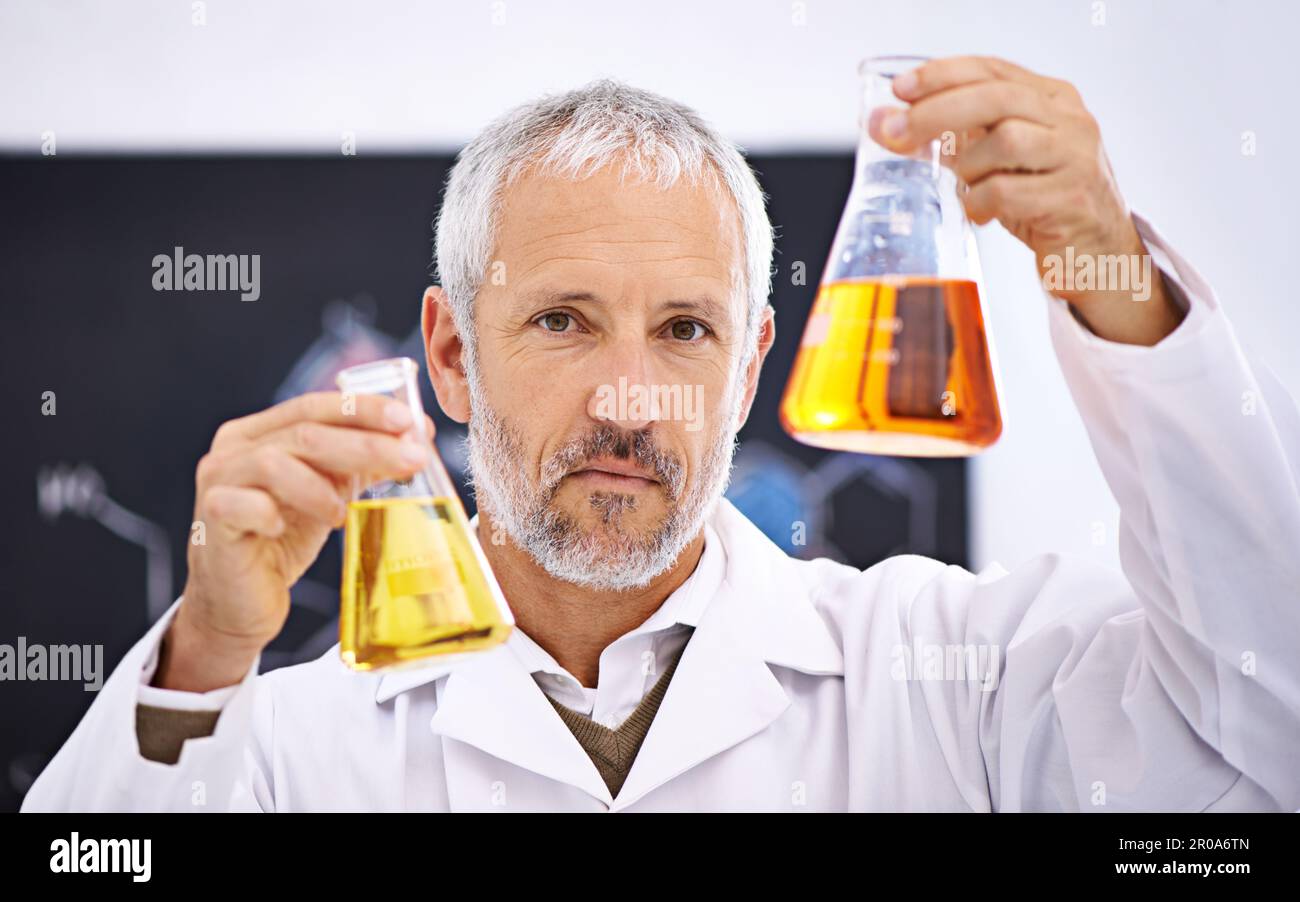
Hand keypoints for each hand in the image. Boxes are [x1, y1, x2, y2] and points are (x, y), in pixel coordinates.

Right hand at [155, 391, 435, 691]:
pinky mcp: (211, 518)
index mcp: (261, 432)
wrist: (241, 603)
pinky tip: (283, 529)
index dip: (363, 409)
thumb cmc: (282, 541)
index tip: (410, 422)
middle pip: (305, 432)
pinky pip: (242, 505)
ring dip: (319, 487)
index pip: (315, 406)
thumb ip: (363, 462)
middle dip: (366, 444)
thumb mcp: (330, 493)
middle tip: (412, 458)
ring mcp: (218, 481)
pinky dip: (269, 513)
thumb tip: (417, 435)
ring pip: (273, 462)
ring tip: (341, 513)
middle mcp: (234, 448)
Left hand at [869, 55, 1184, 345]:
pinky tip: (981, 213)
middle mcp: (1069, 120)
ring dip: (969, 165)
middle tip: (897, 131)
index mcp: (1052, 99)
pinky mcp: (1072, 199)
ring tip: (968, 185)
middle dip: (937, 111)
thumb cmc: (1041, 204)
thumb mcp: (996, 163)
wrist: (1096, 255)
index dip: (943, 74)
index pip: (993, 70)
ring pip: (1006, 139)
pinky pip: (1008, 191)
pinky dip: (980, 202)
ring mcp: (1076, 158)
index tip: (900, 88)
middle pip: (996, 97)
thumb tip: (885, 126)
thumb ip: (950, 141)